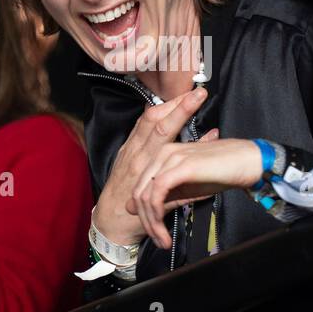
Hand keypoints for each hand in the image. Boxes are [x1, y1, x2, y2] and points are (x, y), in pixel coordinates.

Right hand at [94, 87, 207, 245]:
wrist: (110, 221)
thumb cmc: (123, 190)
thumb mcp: (132, 164)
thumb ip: (152, 148)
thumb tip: (172, 130)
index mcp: (133, 148)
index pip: (149, 118)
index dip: (168, 103)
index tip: (186, 91)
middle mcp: (136, 154)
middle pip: (156, 123)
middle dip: (178, 106)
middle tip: (197, 92)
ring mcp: (141, 170)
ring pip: (160, 139)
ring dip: (180, 120)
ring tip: (198, 108)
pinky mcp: (147, 188)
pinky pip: (170, 169)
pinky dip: (187, 158)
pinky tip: (202, 148)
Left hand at [128, 131, 254, 248]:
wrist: (248, 162)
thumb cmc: (222, 172)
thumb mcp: (188, 188)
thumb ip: (163, 196)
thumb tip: (133, 207)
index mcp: (162, 154)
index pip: (140, 187)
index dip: (143, 214)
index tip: (155, 233)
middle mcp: (162, 153)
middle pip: (139, 193)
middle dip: (146, 222)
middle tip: (159, 241)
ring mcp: (170, 157)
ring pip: (146, 196)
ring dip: (152, 224)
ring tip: (163, 241)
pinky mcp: (180, 166)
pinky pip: (157, 194)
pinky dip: (157, 216)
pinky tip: (165, 229)